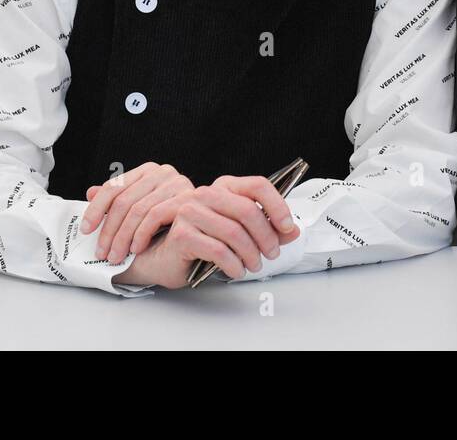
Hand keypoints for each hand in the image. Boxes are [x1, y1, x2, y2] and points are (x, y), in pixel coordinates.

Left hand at [81, 162, 195, 264]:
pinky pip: (155, 216)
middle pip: (124, 201)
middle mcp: (163, 172)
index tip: (86, 229)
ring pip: (138, 210)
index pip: (114, 187)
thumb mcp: (140, 207)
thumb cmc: (170, 220)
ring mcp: (178, 183)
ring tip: (116, 255)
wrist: (207, 229)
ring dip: (123, 237)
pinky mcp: (188, 199)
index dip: (96, 209)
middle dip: (109, 230)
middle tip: (102, 252)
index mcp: (148, 170)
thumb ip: (118, 199)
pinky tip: (136, 248)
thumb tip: (91, 192)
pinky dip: (142, 234)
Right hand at [112, 175, 300, 288]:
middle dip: (266, 236)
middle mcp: (206, 194)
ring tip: (253, 266)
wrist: (163, 257)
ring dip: (250, 254)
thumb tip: (293, 231)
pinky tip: (235, 270)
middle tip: (271, 254)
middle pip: (248, 210)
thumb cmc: (201, 242)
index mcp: (223, 187)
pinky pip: (218, 250)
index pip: (257, 185)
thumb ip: (267, 229)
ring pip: (234, 232)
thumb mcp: (239, 233)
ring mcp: (191, 212)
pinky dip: (233, 264)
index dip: (277, 205)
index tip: (287, 227)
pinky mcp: (182, 234)